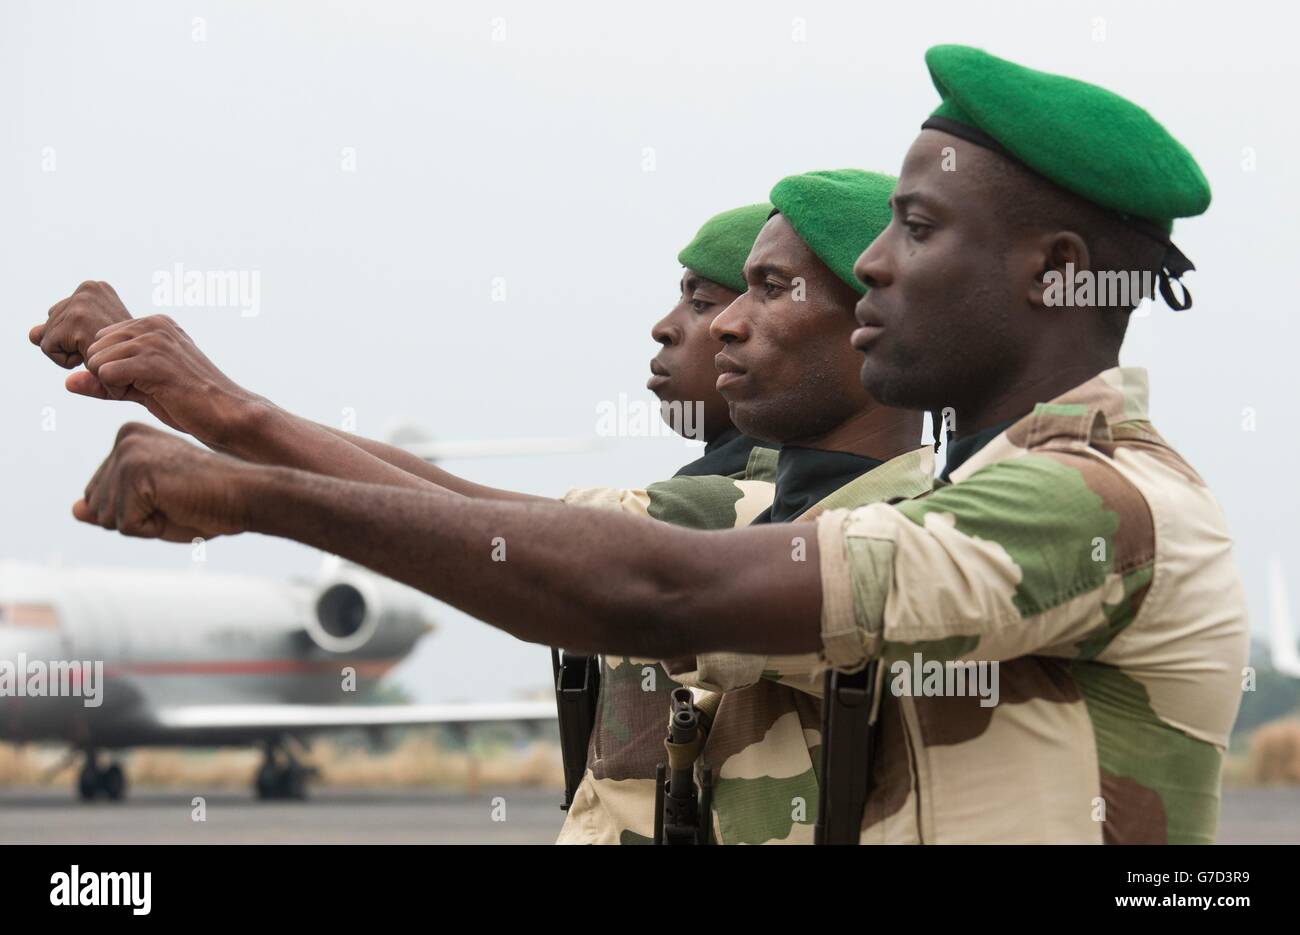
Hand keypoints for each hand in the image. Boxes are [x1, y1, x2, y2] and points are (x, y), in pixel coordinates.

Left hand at [30, 281, 131, 367]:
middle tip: (98, 347)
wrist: (150, 368)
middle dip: (68, 343)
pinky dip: (65, 361)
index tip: (99, 339)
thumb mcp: (90, 337)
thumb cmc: (124, 357)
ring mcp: (83, 302)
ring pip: (47, 336)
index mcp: (95, 287)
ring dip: (69, 354)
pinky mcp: (77, 320)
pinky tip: (90, 357)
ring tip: (96, 351)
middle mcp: (88, 288)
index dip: (74, 336)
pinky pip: (48, 348)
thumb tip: (32, 334)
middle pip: (50, 322)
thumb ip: (58, 333)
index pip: (58, 314)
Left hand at [69, 314, 262, 450]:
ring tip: (150, 392)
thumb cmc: (190, 402)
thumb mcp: (141, 387)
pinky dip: (118, 391)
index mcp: (155, 323)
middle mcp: (153, 325)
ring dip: (114, 385)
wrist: (227, 413)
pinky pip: (106, 374)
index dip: (113, 368)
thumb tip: (67, 382)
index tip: (145, 381)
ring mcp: (154, 341)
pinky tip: (151, 396)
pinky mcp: (152, 361)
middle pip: (94, 349)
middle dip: (108, 376)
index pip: (101, 340)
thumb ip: (105, 381)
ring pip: (96, 361)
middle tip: (144, 390)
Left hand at [73, 423, 252, 542]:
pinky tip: (178, 505)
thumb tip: (76, 510)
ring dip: (144, 524)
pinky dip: (151, 528)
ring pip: (107, 517)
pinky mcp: (136, 471)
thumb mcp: (154, 506)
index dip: (136, 512)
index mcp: (129, 440)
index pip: (99, 496)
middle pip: (97, 505)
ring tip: (178, 503)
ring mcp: (129, 452)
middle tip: (176, 502)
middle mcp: (125, 439)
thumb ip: (113, 506)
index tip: (173, 496)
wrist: (246, 495)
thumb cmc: (208, 500)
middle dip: (134, 519)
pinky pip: (124, 524)